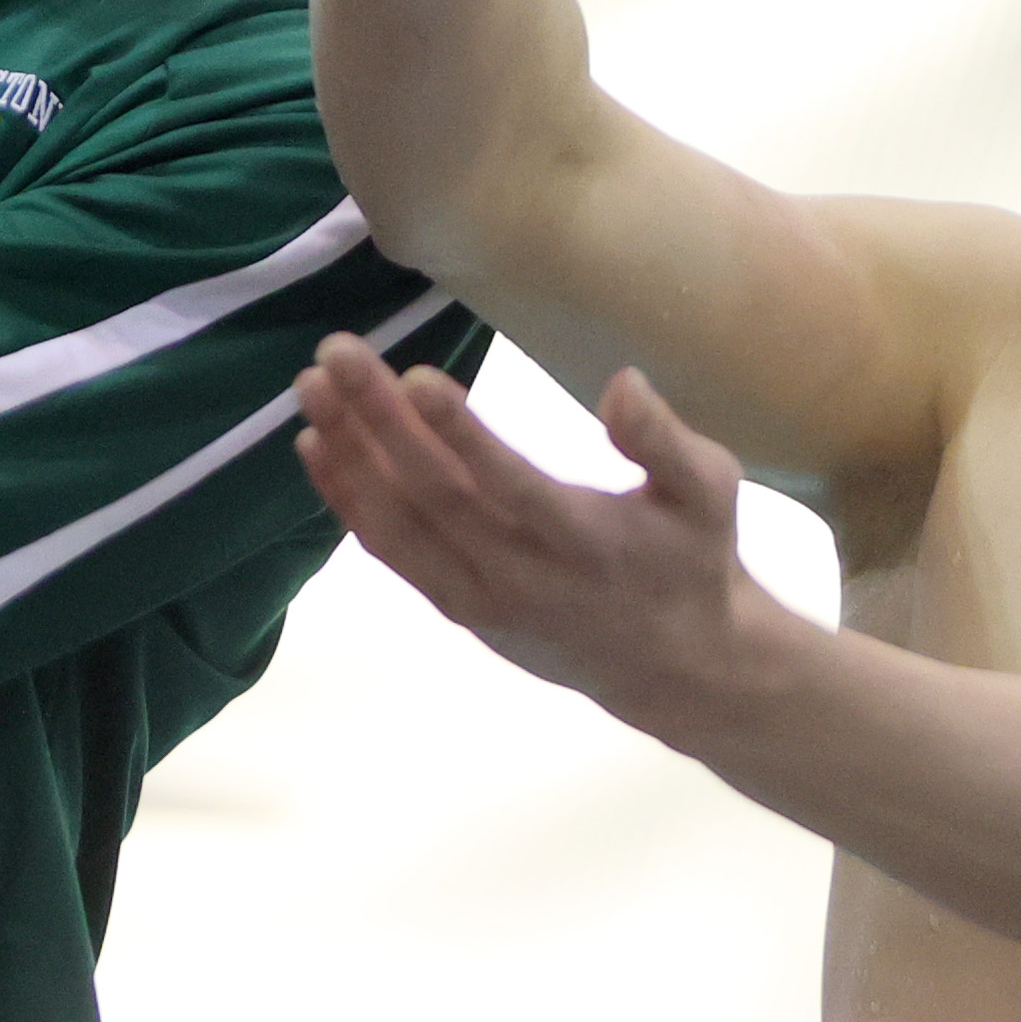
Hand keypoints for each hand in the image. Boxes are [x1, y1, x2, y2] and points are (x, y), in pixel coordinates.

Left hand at [291, 333, 763, 722]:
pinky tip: (317, 445)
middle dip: (378, 423)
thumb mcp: (709, 493)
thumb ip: (665, 439)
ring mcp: (482, 598)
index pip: (511, 486)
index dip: (460, 435)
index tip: (413, 376)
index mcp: (588, 542)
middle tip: (336, 353)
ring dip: (349, 455)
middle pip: (436, 497)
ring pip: (399, 526)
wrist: (674, 667)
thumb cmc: (691, 558)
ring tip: (311, 387)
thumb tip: (621, 382)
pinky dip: (348, 501)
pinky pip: (392, 553)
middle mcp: (524, 576)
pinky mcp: (458, 607)